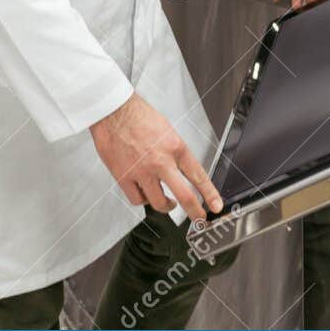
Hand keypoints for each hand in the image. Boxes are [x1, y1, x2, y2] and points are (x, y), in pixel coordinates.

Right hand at [90, 92, 220, 220]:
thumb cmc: (139, 116)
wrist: (114, 112)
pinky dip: (143, 200)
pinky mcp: (124, 177)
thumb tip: (180, 168)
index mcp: (175, 148)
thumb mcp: (167, 130)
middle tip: (199, 218)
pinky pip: (137, 200)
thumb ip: (174, 151)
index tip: (215, 205)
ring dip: (166, 206)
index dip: (209, 194)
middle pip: (184, 195)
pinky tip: (145, 193)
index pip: (198, 175)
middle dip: (195, 211)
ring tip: (167, 203)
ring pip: (158, 203)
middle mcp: (161, 162)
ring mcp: (142, 172)